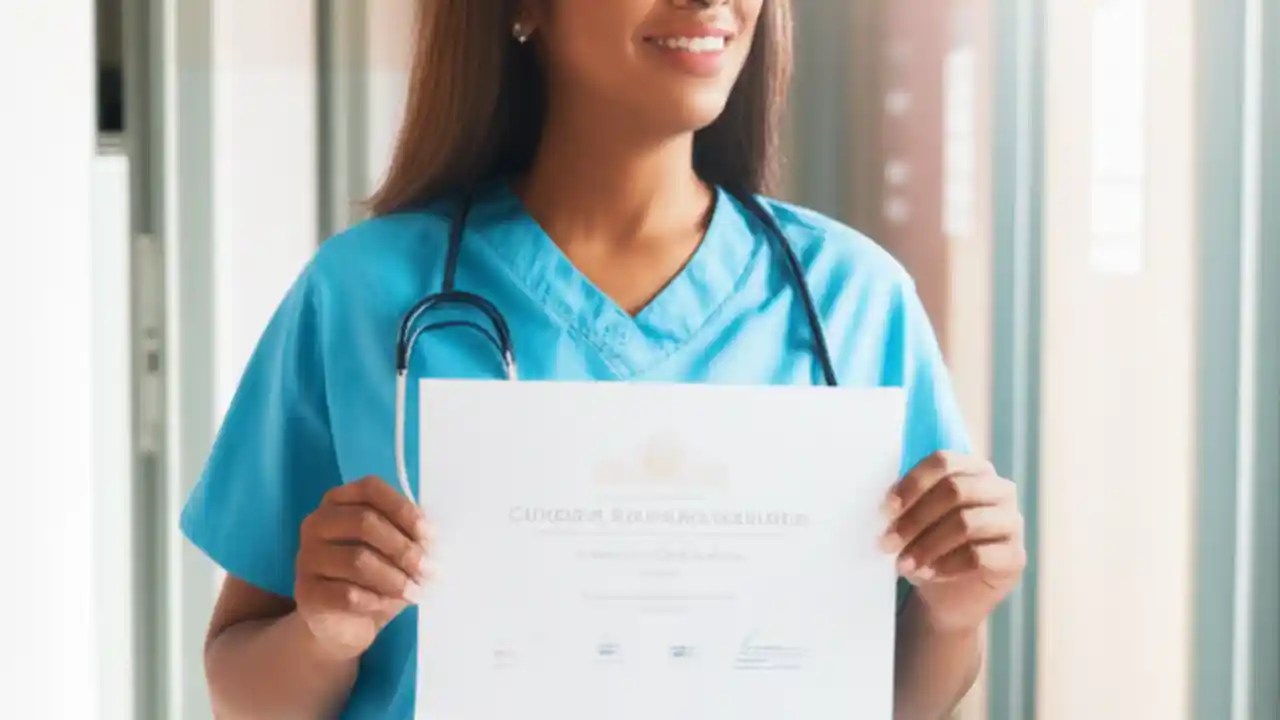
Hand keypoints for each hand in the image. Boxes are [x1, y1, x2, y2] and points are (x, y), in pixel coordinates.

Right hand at [294, 476, 433, 659]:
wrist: (344, 621)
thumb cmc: (375, 577)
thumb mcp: (396, 550)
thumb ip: (410, 535)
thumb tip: (430, 536)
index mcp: (339, 501)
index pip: (371, 488)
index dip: (403, 509)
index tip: (429, 534)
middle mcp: (317, 522)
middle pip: (364, 522)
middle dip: (403, 547)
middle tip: (426, 569)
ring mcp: (307, 557)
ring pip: (357, 560)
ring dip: (394, 578)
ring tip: (413, 590)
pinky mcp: (306, 592)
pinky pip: (347, 593)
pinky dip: (375, 599)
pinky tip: (386, 604)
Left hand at [881, 452, 1024, 633]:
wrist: (951, 593)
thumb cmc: (931, 543)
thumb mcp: (916, 517)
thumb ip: (907, 501)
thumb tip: (886, 504)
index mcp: (974, 469)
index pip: (944, 462)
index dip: (913, 483)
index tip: (886, 508)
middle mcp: (1000, 490)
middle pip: (955, 490)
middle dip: (915, 518)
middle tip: (887, 541)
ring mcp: (1011, 522)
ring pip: (966, 524)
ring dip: (926, 546)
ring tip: (903, 563)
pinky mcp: (1015, 557)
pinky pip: (978, 556)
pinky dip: (945, 566)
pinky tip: (926, 574)